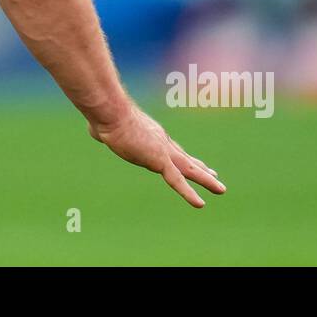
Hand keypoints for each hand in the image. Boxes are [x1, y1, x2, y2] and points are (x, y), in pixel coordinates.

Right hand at [90, 104, 225, 207]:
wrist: (110, 112)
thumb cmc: (104, 116)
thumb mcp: (103, 126)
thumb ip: (103, 131)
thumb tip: (94, 128)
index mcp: (150, 135)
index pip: (170, 149)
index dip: (182, 156)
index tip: (191, 162)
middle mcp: (161, 142)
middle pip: (184, 158)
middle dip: (200, 168)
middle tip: (214, 175)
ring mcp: (162, 151)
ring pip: (189, 169)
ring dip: (206, 179)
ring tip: (222, 190)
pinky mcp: (159, 160)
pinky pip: (177, 181)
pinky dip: (189, 193)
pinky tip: (200, 204)